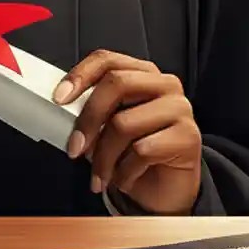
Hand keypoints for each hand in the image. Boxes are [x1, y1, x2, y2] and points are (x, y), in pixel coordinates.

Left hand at [54, 50, 201, 214]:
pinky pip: (142, 151)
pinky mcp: (189, 136)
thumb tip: (63, 112)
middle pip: (116, 84)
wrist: (166, 188)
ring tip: (100, 174)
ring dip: (103, 158)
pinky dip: (125, 171)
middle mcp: (164, 84)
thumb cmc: (134, 153)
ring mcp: (180, 108)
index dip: (80, 75)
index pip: (107, 60)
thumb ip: (91, 112)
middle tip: (74, 148)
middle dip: (88, 119)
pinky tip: (125, 177)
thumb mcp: (108, 128)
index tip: (59, 98)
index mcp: (142, 74)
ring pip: (124, 124)